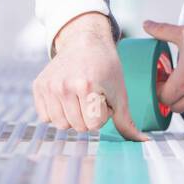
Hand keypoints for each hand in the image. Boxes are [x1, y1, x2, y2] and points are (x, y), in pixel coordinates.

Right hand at [32, 12, 145, 140]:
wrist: (85, 41)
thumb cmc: (106, 67)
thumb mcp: (120, 92)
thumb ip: (127, 121)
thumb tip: (144, 141)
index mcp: (87, 86)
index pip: (94, 125)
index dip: (102, 114)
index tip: (103, 98)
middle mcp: (64, 86)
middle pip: (78, 127)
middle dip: (88, 117)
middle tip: (92, 97)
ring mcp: (49, 86)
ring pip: (61, 124)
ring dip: (72, 117)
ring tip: (79, 98)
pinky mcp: (38, 86)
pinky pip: (45, 117)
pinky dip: (56, 112)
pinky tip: (66, 98)